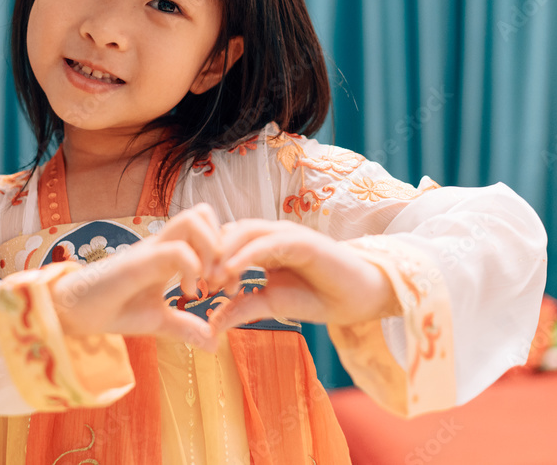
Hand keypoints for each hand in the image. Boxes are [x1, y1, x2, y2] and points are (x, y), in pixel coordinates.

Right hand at [50, 204, 222, 351]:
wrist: (77, 312)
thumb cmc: (115, 309)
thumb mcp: (159, 321)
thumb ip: (186, 327)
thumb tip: (213, 343)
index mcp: (170, 253)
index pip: (208, 227)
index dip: (226, 253)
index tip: (226, 288)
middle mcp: (163, 244)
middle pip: (203, 213)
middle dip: (222, 245)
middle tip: (219, 281)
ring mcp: (151, 248)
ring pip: (194, 218)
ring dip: (210, 249)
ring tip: (205, 282)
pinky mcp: (140, 260)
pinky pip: (177, 250)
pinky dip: (192, 269)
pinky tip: (188, 292)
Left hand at [206, 219, 399, 332]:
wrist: (360, 299)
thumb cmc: (318, 297)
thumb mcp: (272, 304)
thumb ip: (243, 308)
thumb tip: (212, 324)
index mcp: (262, 247)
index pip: (226, 242)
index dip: (208, 261)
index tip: (197, 287)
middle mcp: (272, 235)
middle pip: (230, 232)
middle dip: (210, 254)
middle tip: (199, 282)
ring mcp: (287, 234)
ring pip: (245, 231)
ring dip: (224, 253)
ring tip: (212, 278)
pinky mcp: (302, 240)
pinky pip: (267, 242)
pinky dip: (246, 255)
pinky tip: (232, 271)